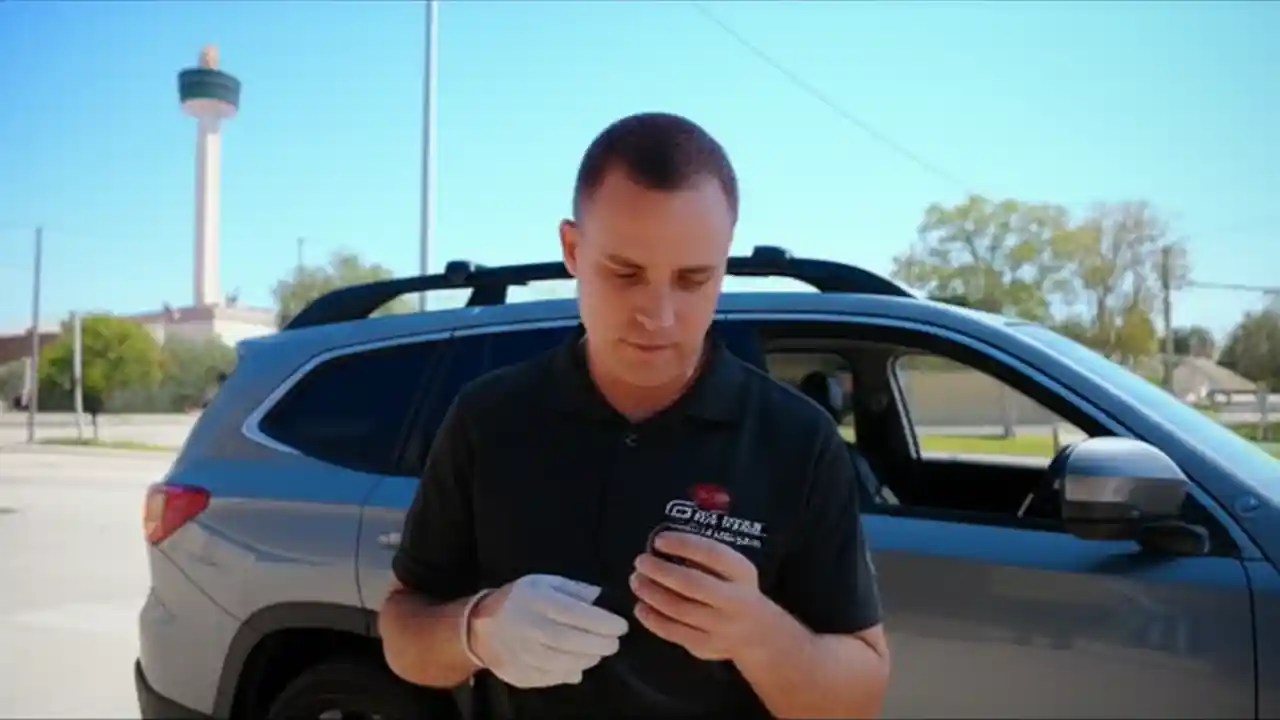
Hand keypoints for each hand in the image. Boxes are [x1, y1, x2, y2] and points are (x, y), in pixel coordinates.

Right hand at [470, 574, 629, 688]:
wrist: (481, 626)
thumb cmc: (519, 600)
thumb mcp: (544, 583)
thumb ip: (573, 588)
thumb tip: (599, 596)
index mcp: (538, 602)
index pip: (576, 614)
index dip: (603, 622)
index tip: (621, 626)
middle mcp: (530, 628)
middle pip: (573, 641)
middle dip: (601, 644)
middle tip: (614, 642)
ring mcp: (523, 654)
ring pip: (564, 662)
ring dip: (588, 659)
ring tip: (598, 652)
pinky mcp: (520, 673)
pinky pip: (551, 677)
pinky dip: (569, 673)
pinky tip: (579, 664)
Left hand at [630, 531, 784, 663]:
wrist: (757, 633)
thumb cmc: (736, 590)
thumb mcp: (733, 569)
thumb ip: (705, 557)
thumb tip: (662, 546)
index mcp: (741, 573)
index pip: (712, 554)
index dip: (683, 545)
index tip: (659, 540)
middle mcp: (734, 600)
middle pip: (692, 584)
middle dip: (661, 571)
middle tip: (640, 561)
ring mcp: (720, 627)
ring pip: (679, 610)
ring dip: (652, 593)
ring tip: (637, 580)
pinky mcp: (706, 646)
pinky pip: (673, 633)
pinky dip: (652, 619)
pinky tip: (641, 607)